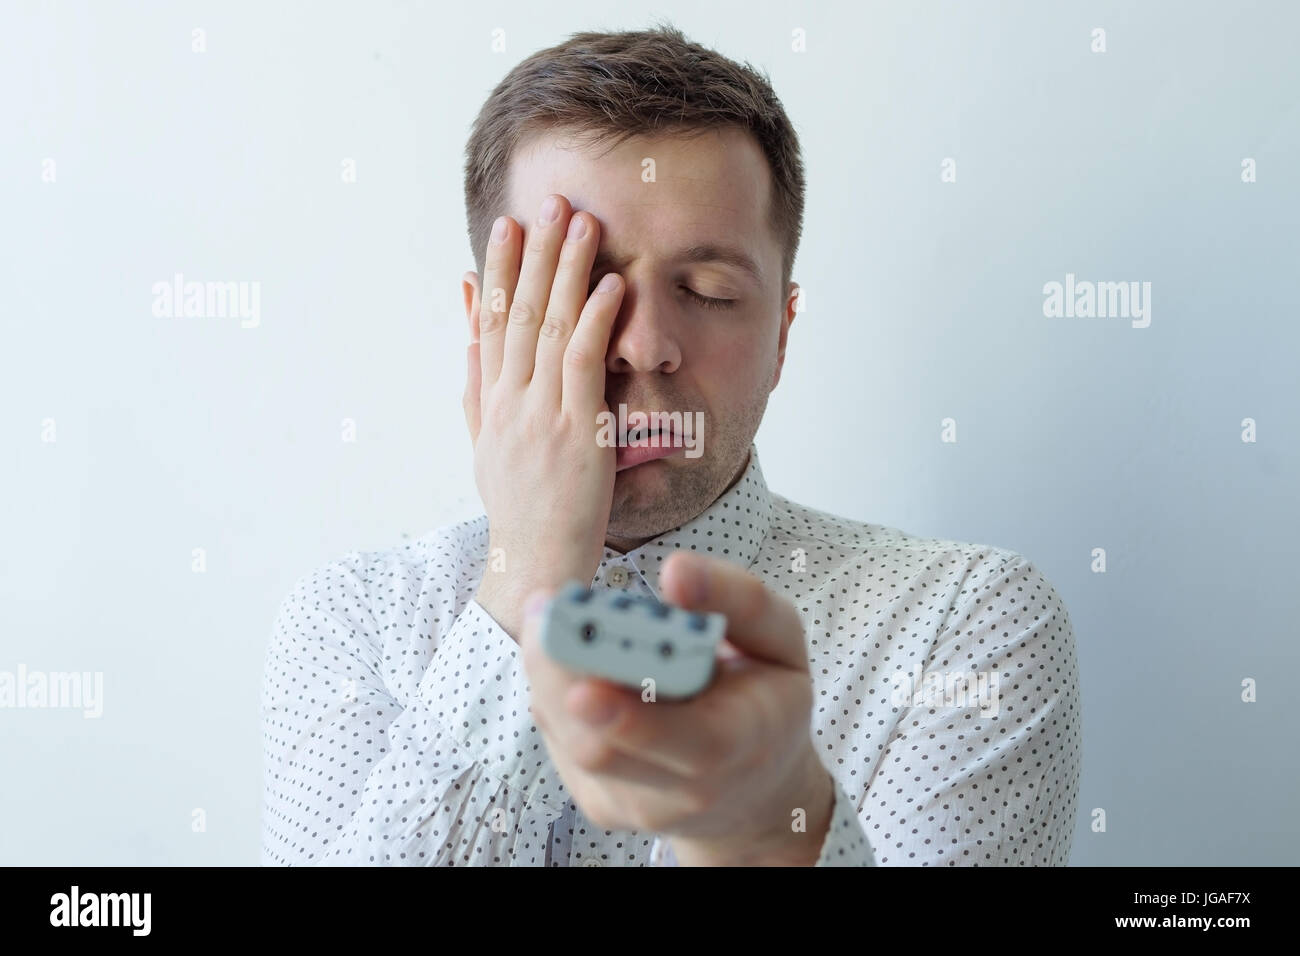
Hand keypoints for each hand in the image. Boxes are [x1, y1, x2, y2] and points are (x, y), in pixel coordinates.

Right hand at [463, 194, 624, 639]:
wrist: (533, 564)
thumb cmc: (518, 509)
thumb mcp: (483, 444)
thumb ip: (476, 384)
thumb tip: (469, 329)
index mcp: (491, 401)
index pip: (492, 322)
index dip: (499, 269)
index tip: (506, 226)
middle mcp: (511, 400)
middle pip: (520, 312)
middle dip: (535, 253)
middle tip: (549, 202)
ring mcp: (542, 414)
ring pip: (551, 327)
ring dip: (567, 270)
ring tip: (581, 223)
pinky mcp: (578, 433)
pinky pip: (585, 365)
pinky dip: (595, 320)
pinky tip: (608, 284)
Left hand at [519, 551, 834, 865]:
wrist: (752, 787)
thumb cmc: (766, 699)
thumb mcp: (780, 640)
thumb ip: (740, 600)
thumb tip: (678, 571)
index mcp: (743, 746)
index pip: (687, 744)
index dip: (631, 719)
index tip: (586, 686)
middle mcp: (685, 791)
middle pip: (601, 746)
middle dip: (564, 676)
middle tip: (544, 608)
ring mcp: (635, 806)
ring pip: (569, 740)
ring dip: (548, 673)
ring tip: (547, 614)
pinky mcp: (599, 803)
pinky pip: (559, 740)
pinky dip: (552, 690)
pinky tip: (567, 656)